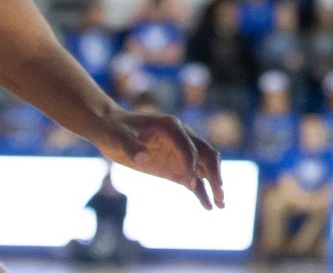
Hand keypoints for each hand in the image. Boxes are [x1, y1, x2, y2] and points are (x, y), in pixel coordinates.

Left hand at [95, 108, 224, 209]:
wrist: (111, 130)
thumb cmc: (114, 130)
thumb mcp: (117, 137)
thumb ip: (131, 146)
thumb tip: (143, 158)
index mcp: (172, 127)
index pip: (189, 147)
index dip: (191, 165)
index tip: (190, 184)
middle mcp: (182, 137)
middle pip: (207, 155)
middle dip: (214, 174)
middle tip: (219, 194)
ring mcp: (180, 152)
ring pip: (205, 167)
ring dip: (214, 183)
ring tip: (220, 204)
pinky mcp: (175, 166)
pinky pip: (193, 178)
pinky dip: (201, 191)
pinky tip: (207, 206)